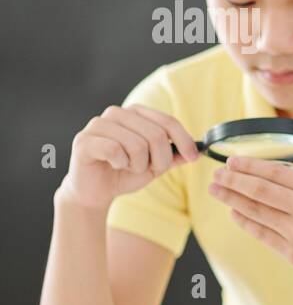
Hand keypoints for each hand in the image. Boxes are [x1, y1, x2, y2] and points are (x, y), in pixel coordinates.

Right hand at [61, 105, 199, 210]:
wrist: (95, 191)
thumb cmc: (125, 173)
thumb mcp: (156, 165)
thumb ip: (174, 156)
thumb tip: (196, 151)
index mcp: (136, 113)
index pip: (168, 121)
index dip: (184, 140)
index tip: (194, 158)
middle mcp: (117, 113)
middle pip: (156, 135)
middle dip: (160, 160)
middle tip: (151, 170)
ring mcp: (98, 124)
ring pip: (137, 145)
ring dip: (139, 165)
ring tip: (128, 167)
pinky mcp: (84, 140)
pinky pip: (115, 150)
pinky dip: (120, 164)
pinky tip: (114, 165)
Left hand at [208, 156, 292, 290]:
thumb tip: (271, 181)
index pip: (276, 172)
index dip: (250, 166)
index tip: (232, 162)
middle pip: (259, 190)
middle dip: (233, 181)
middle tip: (216, 175)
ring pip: (256, 211)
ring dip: (232, 199)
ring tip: (217, 191)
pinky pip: (261, 234)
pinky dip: (245, 221)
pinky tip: (235, 213)